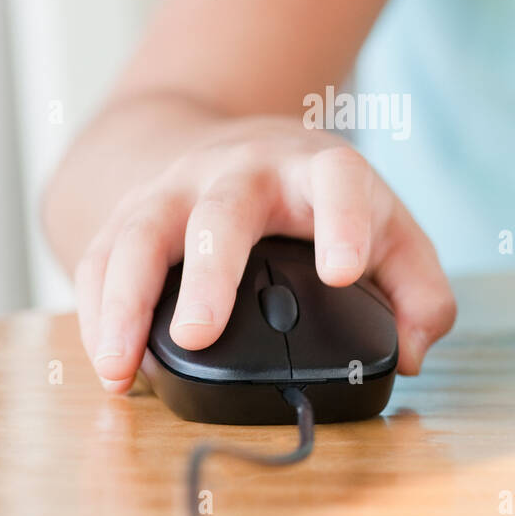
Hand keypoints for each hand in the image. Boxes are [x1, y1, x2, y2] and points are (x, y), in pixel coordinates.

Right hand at [73, 116, 455, 392]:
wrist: (235, 147)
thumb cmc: (320, 203)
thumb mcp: (389, 231)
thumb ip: (420, 292)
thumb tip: (413, 353)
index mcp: (316, 172)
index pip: (337, 183)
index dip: (343, 223)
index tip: (343, 271)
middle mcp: (242, 172)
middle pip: (221, 210)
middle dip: (207, 271)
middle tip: (198, 334)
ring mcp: (177, 191)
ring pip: (139, 233)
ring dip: (122, 301)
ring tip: (120, 368)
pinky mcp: (128, 216)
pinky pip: (97, 259)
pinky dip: (94, 312)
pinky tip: (107, 365)